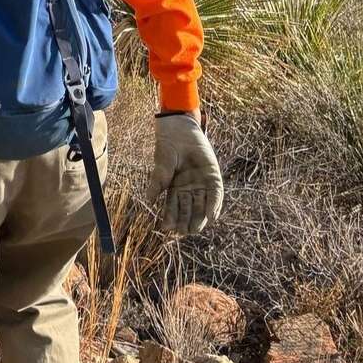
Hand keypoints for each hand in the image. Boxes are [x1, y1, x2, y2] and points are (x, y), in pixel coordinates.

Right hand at [146, 113, 223, 234]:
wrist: (181, 130)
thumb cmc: (168, 146)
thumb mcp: (162, 166)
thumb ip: (158, 182)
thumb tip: (147, 199)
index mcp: (174, 187)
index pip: (172, 206)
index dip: (170, 217)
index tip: (167, 228)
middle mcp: (188, 188)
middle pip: (188, 208)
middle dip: (186, 221)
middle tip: (184, 232)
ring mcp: (202, 183)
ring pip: (202, 205)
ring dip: (200, 218)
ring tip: (196, 229)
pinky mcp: (213, 177)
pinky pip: (215, 194)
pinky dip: (214, 205)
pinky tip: (212, 216)